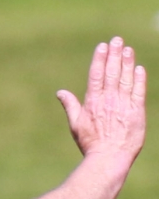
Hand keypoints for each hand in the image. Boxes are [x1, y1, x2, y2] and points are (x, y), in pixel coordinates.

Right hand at [57, 36, 145, 165]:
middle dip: (114, 55)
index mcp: (92, 102)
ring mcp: (123, 105)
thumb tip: (60, 92)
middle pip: (111, 73)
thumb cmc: (91, 144)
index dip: (99, 59)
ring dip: (127, 62)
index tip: (102, 46)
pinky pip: (138, 91)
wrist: (108, 158)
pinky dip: (139, 79)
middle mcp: (108, 100)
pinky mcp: (136, 111)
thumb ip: (70, 106)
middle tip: (117, 40)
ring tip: (128, 49)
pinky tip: (139, 68)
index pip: (96, 75)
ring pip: (125, 79)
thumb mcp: (76, 125)